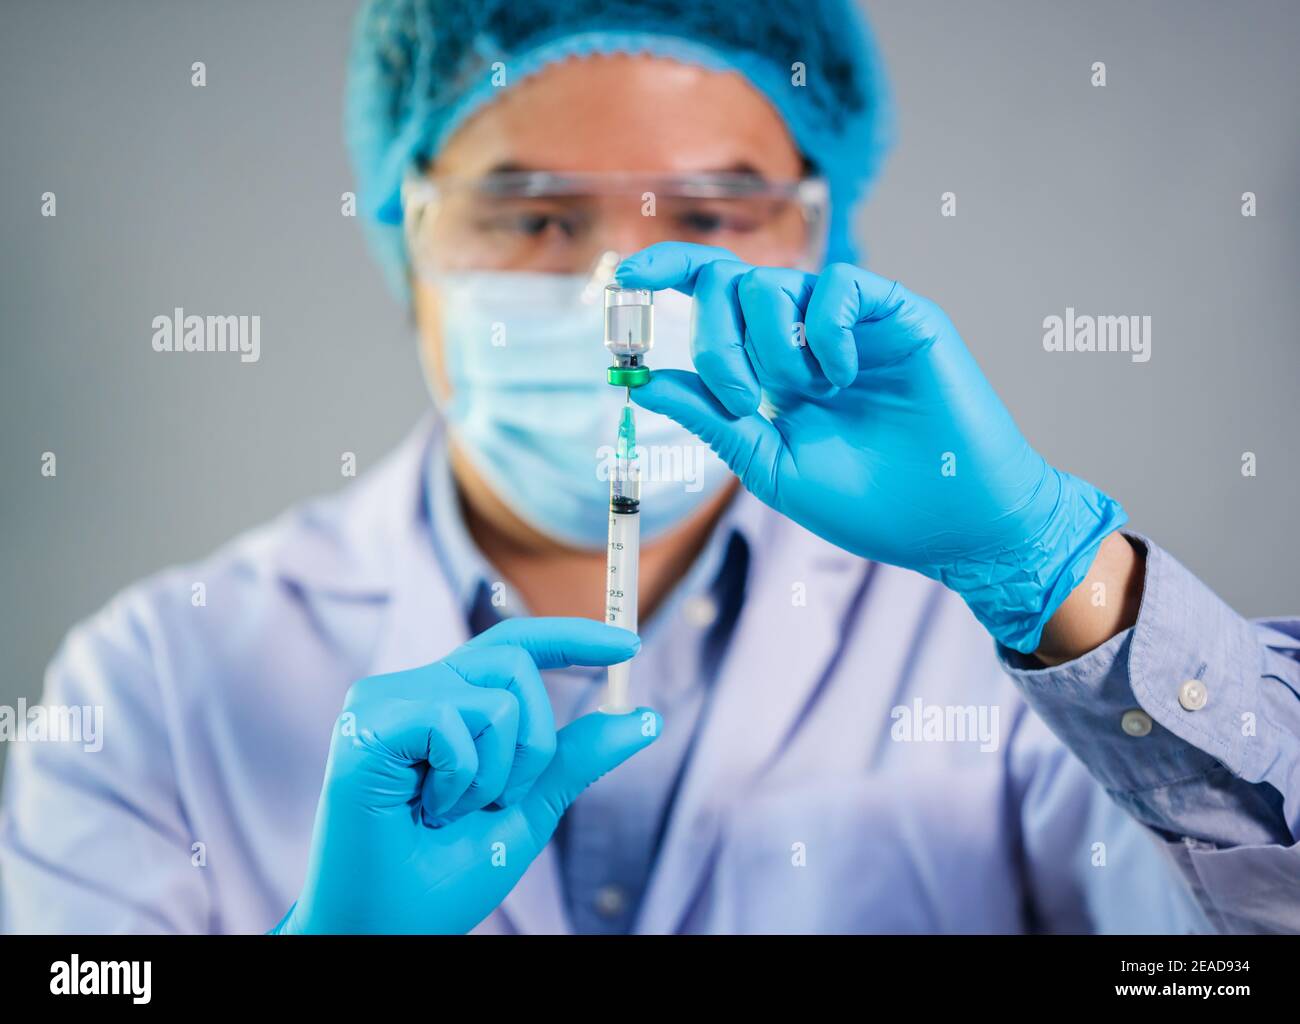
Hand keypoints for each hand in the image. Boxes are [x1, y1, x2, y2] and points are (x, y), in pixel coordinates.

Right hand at [272, 617, 659, 933]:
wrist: (386, 931)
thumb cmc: (441, 876)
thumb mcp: (527, 809)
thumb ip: (575, 758)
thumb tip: (647, 717)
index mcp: (447, 702)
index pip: (515, 646)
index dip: (574, 637)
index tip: (630, 645)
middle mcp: (415, 689)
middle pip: (516, 661)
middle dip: (535, 743)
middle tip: (498, 802)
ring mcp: (386, 700)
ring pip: (497, 698)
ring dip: (497, 775)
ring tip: (447, 813)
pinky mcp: (368, 721)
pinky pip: (455, 721)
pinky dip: (462, 780)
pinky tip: (424, 810)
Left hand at [617, 242, 1125, 652]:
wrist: (951, 523)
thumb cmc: (869, 503)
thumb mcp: (771, 465)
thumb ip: (711, 420)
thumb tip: (643, 382)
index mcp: (773, 369)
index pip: (712, 299)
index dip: (668, 273)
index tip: (623, 279)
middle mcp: (806, 336)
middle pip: (730, 282)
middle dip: (716, 339)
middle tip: (744, 397)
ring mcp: (852, 323)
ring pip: (774, 284)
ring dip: (769, 346)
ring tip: (808, 394)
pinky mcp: (899, 313)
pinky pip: (838, 286)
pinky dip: (825, 332)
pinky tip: (844, 376)